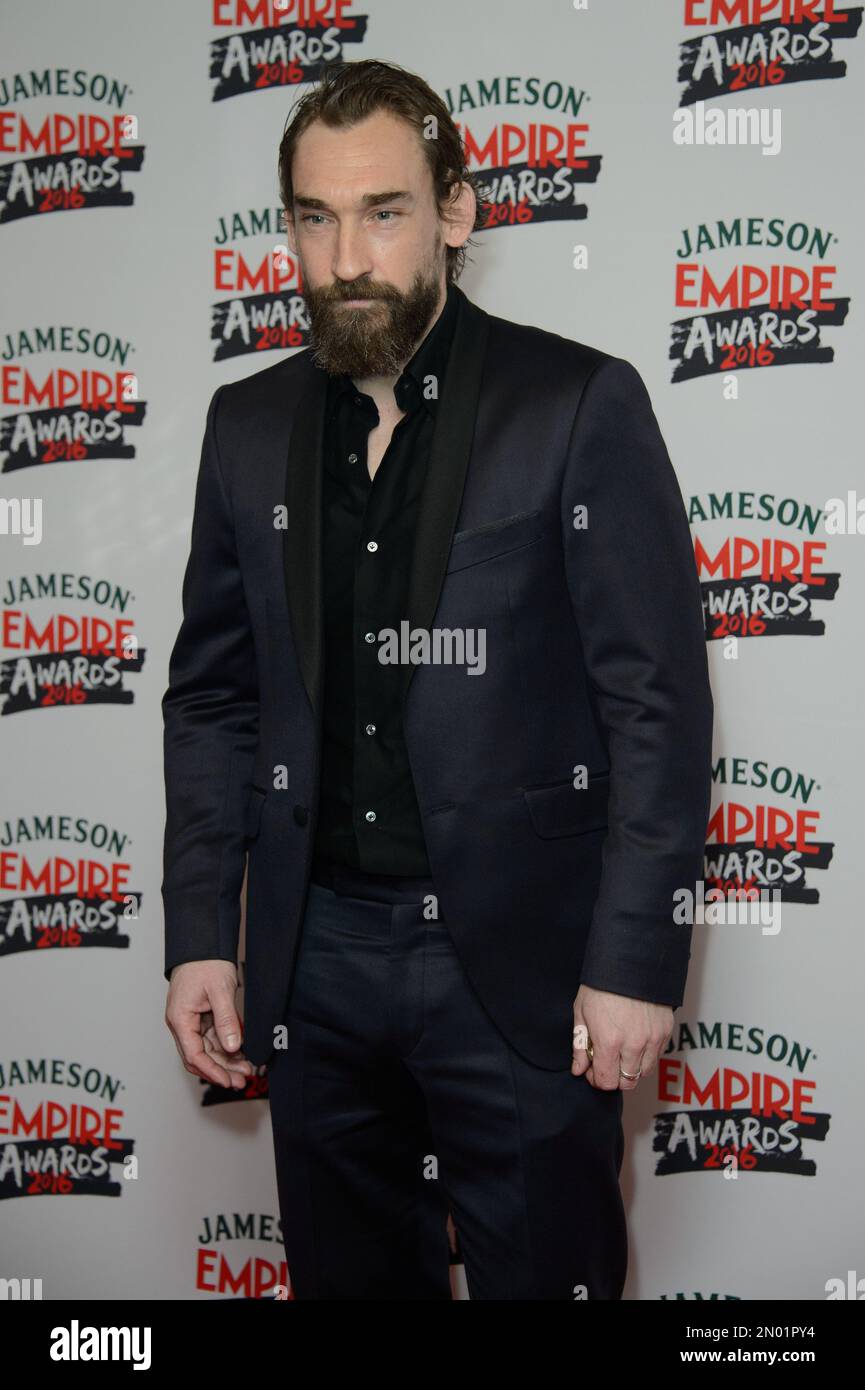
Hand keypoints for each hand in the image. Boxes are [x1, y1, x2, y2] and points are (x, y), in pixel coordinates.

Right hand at [165, 960, 254, 1088]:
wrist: (203, 945)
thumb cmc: (206, 962)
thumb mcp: (220, 990)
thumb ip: (226, 1019)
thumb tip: (233, 1047)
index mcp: (180, 1019)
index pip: (194, 1055)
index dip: (212, 1071)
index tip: (229, 1080)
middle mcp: (181, 1024)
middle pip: (199, 1057)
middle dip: (221, 1070)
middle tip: (242, 1079)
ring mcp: (190, 1022)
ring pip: (206, 1050)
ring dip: (225, 1062)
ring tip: (245, 1070)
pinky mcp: (200, 1018)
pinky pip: (211, 1040)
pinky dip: (225, 1048)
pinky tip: (241, 1056)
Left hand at [571, 984, 671, 1090]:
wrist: (628, 962)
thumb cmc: (601, 985)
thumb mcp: (581, 1013)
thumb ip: (580, 1045)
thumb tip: (578, 1069)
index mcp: (610, 1041)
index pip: (607, 1082)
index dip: (597, 1080)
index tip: (592, 1070)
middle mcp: (634, 1044)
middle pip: (627, 1082)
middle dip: (614, 1077)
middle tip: (606, 1062)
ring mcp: (652, 1038)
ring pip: (644, 1072)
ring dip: (631, 1068)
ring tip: (620, 1051)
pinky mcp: (665, 1031)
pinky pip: (657, 1056)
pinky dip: (646, 1055)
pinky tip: (634, 1041)